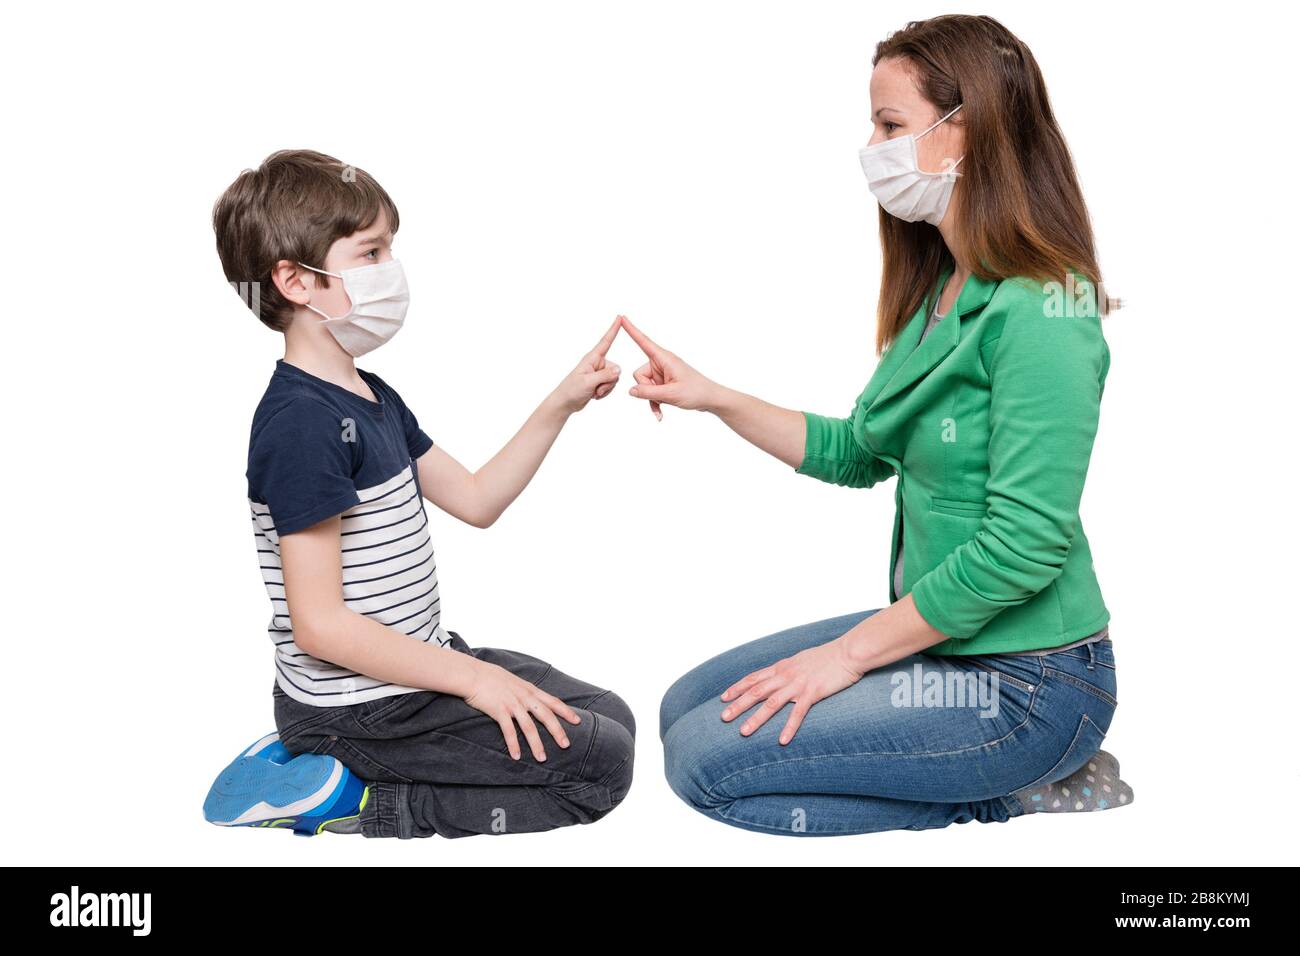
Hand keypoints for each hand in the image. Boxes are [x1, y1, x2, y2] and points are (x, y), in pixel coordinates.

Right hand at [463, 659, 582, 760]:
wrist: (473, 674)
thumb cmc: (492, 677)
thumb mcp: (514, 681)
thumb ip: (525, 691)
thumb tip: (534, 698)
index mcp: (530, 690)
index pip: (553, 701)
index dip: (566, 712)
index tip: (578, 721)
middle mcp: (524, 697)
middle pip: (546, 716)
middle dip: (557, 731)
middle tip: (566, 745)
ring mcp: (512, 704)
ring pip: (529, 727)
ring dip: (536, 744)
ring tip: (542, 758)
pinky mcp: (499, 711)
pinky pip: (508, 731)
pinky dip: (513, 744)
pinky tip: (517, 756)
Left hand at [552, 316, 622, 414]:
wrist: (565, 403)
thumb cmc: (571, 390)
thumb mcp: (588, 382)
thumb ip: (605, 375)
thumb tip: (619, 369)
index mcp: (592, 358)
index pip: (606, 341)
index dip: (613, 329)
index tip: (619, 317)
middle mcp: (597, 363)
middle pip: (615, 368)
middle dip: (608, 382)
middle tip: (595, 388)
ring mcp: (598, 373)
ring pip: (614, 379)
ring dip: (606, 388)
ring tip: (593, 391)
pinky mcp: (599, 381)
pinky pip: (611, 386)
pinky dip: (604, 393)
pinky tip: (594, 395)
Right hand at [618, 314, 722, 418]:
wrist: (711, 399)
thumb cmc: (696, 392)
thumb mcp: (671, 394)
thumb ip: (648, 393)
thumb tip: (630, 390)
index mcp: (664, 358)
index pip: (644, 341)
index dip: (632, 330)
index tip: (622, 318)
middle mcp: (661, 363)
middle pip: (639, 374)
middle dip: (646, 388)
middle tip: (663, 395)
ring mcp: (662, 373)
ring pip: (644, 385)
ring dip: (651, 398)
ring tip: (664, 405)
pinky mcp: (664, 382)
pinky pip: (650, 392)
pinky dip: (654, 402)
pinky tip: (660, 413)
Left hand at [718, 638, 863, 744]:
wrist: (848, 652)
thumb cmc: (827, 657)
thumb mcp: (801, 660)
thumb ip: (787, 669)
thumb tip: (777, 675)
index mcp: (782, 667)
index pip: (754, 678)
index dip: (737, 688)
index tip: (724, 698)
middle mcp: (786, 675)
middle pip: (756, 691)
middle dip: (738, 705)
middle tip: (723, 717)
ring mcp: (798, 684)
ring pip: (772, 703)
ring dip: (756, 718)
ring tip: (743, 732)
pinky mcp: (813, 692)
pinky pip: (798, 713)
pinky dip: (789, 727)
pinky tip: (781, 740)